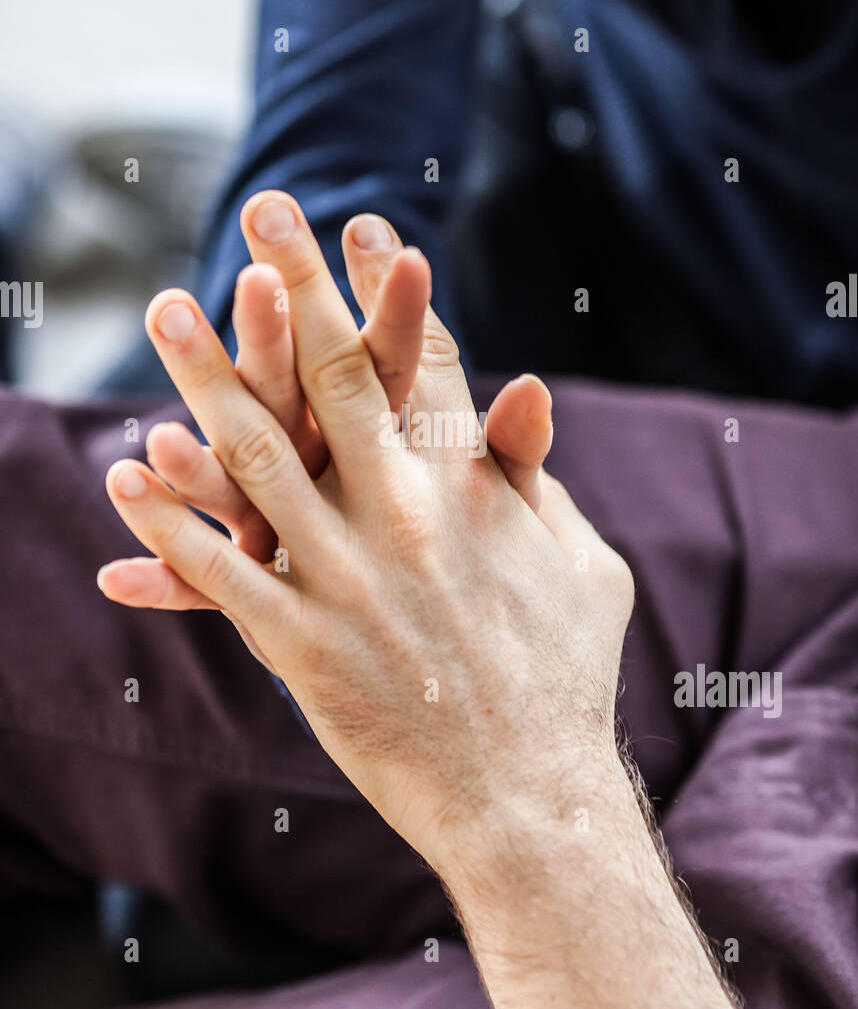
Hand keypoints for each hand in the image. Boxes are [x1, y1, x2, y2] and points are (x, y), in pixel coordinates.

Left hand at [99, 193, 633, 873]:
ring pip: (262, 458)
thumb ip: (535, 475)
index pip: (427, 363)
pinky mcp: (304, 646)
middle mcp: (408, 516)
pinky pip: (223, 574)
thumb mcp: (581, 563)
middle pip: (338, 377)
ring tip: (167, 310)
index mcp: (475, 489)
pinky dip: (170, 524)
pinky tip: (127, 473)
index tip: (361, 229)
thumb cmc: (564, 676)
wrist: (530, 796)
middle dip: (298, 284)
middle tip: (261, 212)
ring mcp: (350, 579)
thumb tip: (526, 387)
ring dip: (207, 378)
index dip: (391, 291)